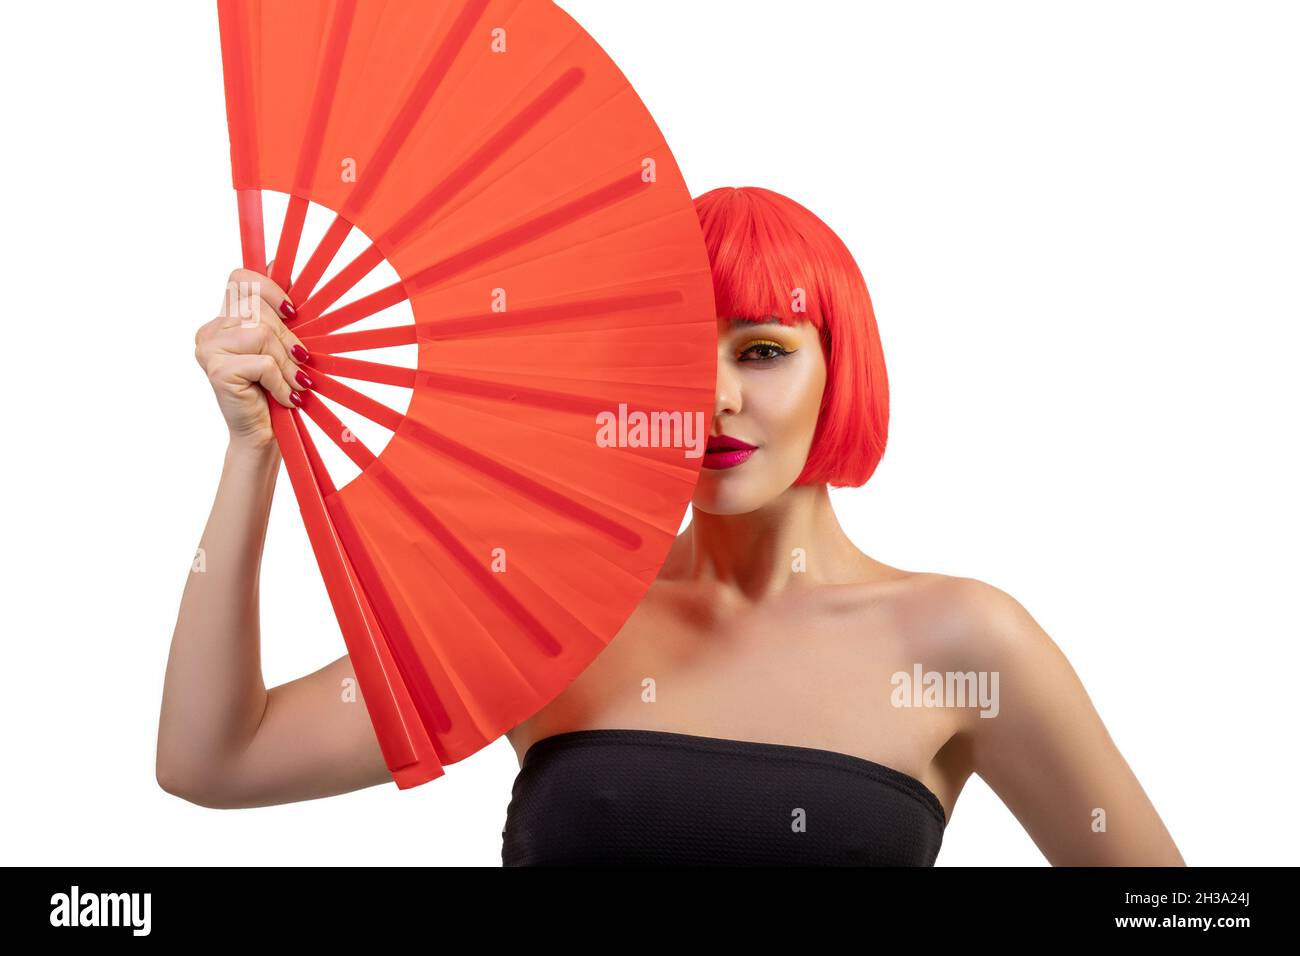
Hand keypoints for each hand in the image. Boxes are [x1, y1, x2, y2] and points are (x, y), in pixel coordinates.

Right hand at [193, 266, 311, 450]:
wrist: (261, 434)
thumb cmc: (273, 389)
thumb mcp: (280, 345)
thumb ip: (277, 310)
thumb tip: (278, 260)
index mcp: (223, 321)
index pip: (240, 278)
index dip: (270, 287)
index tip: (292, 312)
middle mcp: (210, 331)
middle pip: (257, 308)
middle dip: (287, 338)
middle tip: (299, 364)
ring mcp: (209, 349)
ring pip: (262, 333)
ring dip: (286, 363)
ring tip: (293, 384)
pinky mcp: (217, 369)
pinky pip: (263, 362)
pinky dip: (281, 382)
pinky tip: (284, 397)